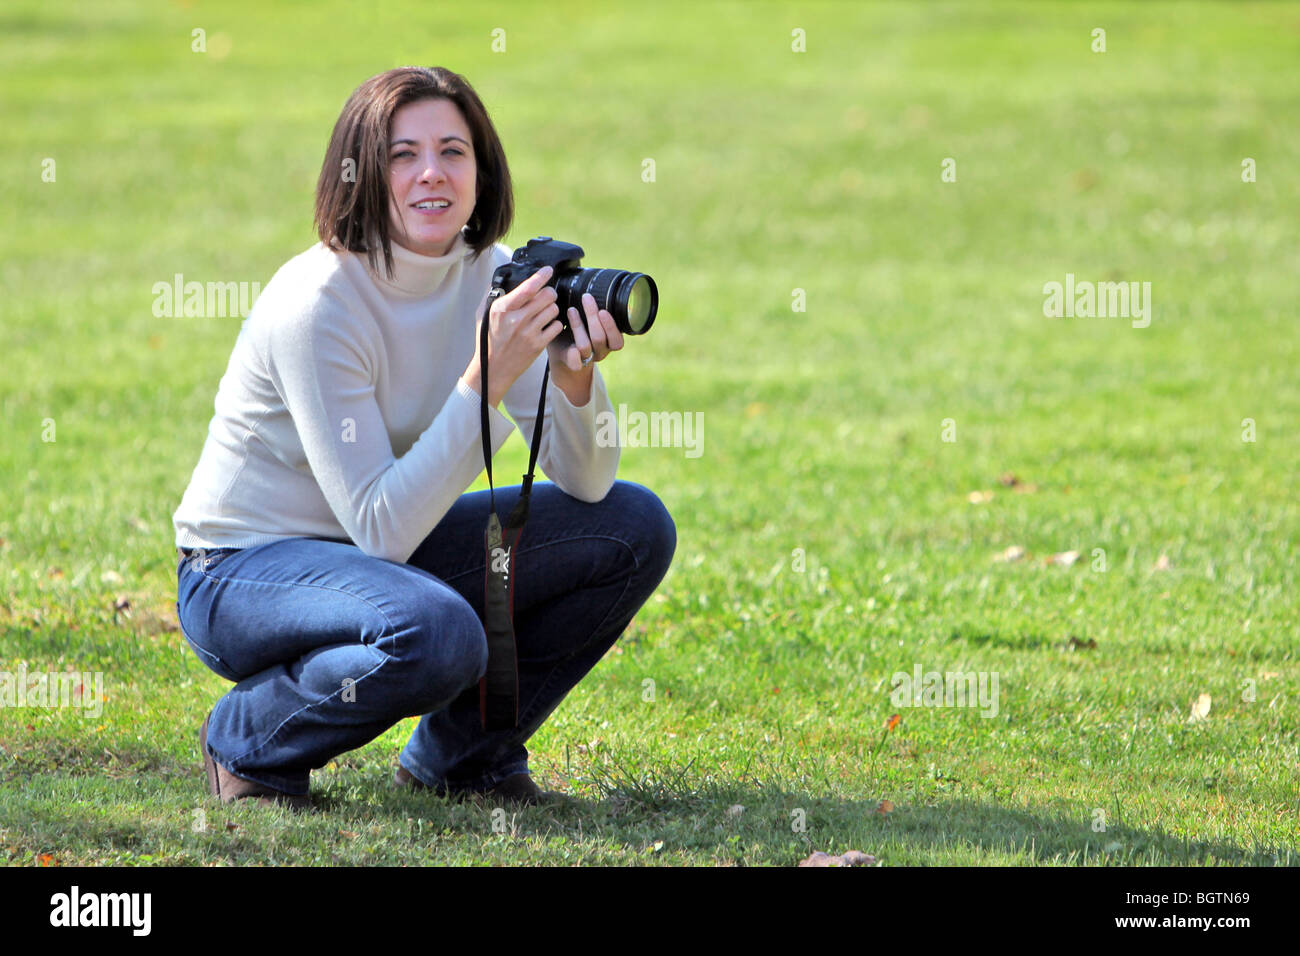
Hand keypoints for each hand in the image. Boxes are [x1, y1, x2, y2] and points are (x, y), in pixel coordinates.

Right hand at [461, 265, 562, 406]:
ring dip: (551, 308)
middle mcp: (517, 320)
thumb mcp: (484, 314)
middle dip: (549, 293)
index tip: (548, 270)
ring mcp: (529, 333)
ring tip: (544, 312)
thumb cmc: (488, 339)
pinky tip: (546, 325)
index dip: (541, 276)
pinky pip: (556, 326)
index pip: (527, 288)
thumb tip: (501, 278)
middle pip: (547, 296)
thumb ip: (492, 295)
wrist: (493, 368)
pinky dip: (554, 324)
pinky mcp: (538, 345)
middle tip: (546, 295)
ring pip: (553, 309)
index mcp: (502, 309)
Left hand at [550, 293, 624, 372]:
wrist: (563, 354)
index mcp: (609, 343)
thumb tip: (587, 276)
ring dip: (578, 326)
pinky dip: (573, 355)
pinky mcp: (572, 362)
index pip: (617, 340)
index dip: (611, 326)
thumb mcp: (589, 319)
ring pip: (585, 346)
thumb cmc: (578, 330)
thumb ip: (592, 306)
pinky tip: (570, 345)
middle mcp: (600, 351)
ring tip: (571, 310)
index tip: (603, 310)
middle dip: (592, 317)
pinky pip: (575, 363)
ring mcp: (586, 358)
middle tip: (586, 298)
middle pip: (599, 338)